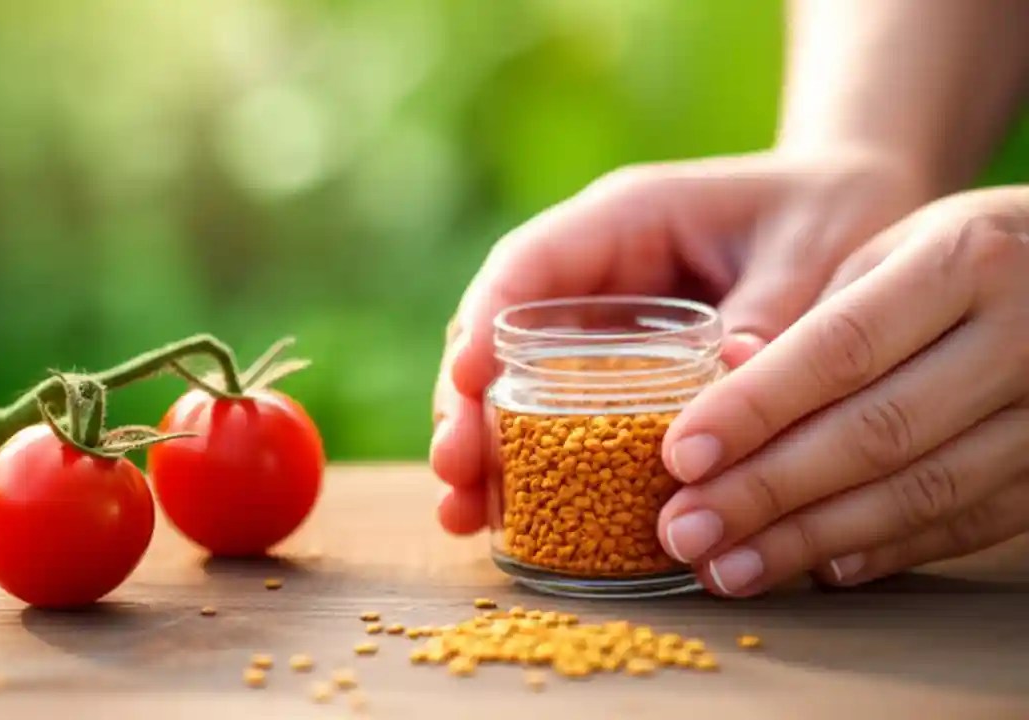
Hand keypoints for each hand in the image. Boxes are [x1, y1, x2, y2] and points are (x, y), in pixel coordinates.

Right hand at [431, 149, 932, 532]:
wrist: (866, 213)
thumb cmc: (836, 211)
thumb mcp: (815, 254)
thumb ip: (774, 317)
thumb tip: (734, 388)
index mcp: (627, 218)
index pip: (531, 263)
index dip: (487, 322)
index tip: (466, 385)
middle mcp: (598, 274)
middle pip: (502, 336)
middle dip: (468, 405)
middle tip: (454, 473)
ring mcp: (605, 327)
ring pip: (518, 384)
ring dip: (488, 448)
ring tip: (462, 514)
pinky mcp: (623, 375)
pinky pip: (565, 417)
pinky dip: (537, 466)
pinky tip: (512, 518)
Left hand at [657, 186, 1028, 595]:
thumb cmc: (960, 257)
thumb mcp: (891, 252)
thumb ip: (811, 322)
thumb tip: (717, 393)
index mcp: (963, 260)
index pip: (839, 350)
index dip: (754, 410)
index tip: (680, 457)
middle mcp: (1022, 334)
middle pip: (876, 433)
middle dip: (766, 492)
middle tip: (684, 531)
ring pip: (921, 492)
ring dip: (813, 540)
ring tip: (728, 568)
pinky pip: (970, 523)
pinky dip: (888, 550)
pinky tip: (818, 568)